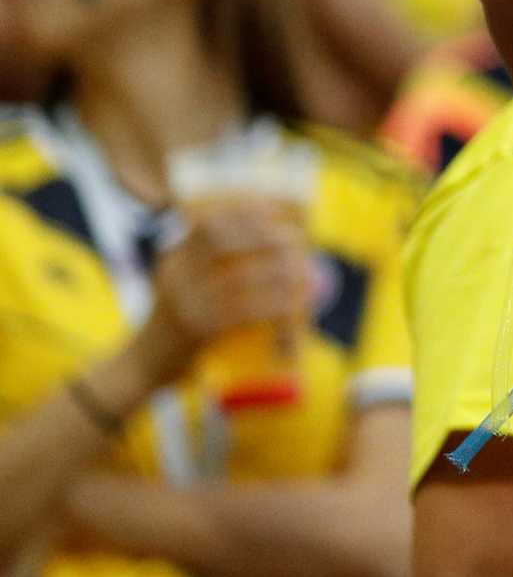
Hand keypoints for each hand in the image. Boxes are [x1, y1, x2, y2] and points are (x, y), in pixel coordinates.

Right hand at [136, 210, 312, 378]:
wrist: (144, 365)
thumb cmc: (178, 321)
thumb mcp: (185, 285)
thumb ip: (213, 266)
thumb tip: (278, 248)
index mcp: (174, 258)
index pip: (207, 223)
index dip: (244, 212)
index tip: (276, 210)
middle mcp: (176, 275)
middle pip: (223, 243)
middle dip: (266, 237)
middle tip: (297, 241)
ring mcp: (183, 303)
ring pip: (239, 279)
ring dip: (279, 273)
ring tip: (305, 273)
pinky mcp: (195, 331)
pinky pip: (242, 313)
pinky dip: (273, 305)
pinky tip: (292, 303)